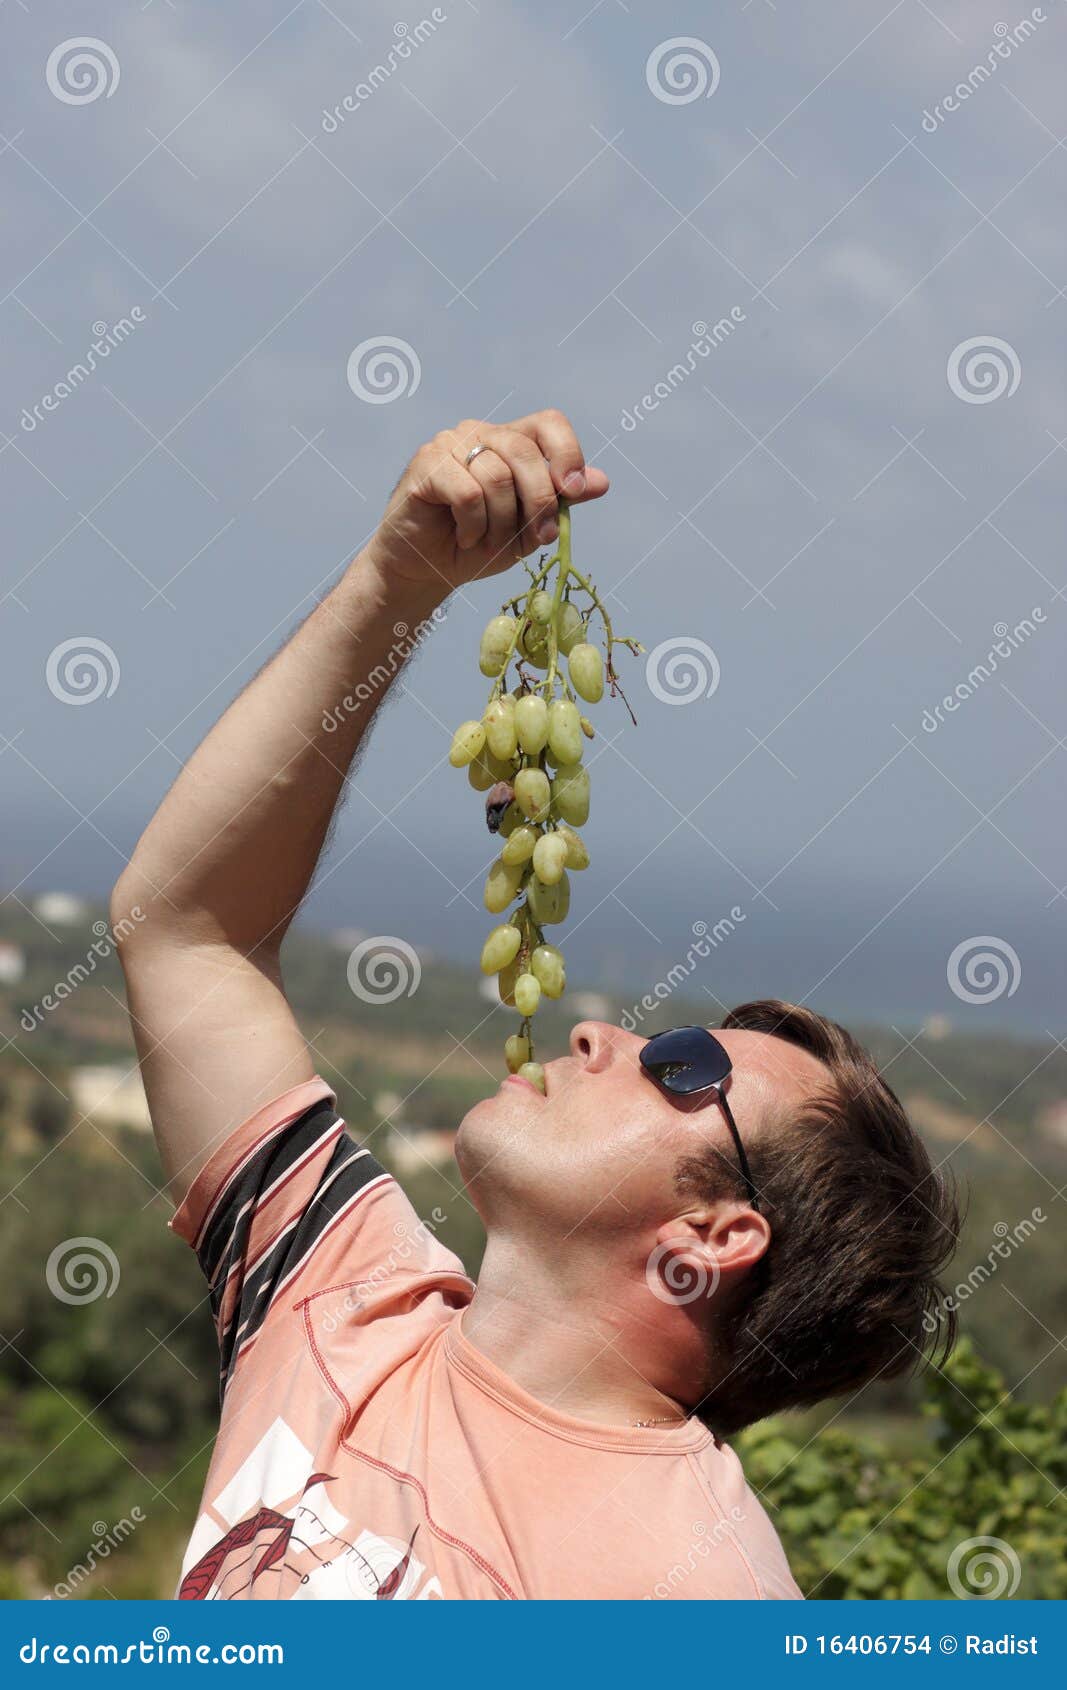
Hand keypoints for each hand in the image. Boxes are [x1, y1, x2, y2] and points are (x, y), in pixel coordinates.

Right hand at [364, 410, 609, 595]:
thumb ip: (559, 503)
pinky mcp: (426, 463)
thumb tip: (601, 482)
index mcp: (510, 441)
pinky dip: (474, 526)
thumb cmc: (475, 546)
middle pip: (525, 453)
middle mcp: (481, 432)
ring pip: (497, 477)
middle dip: (538, 503)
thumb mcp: (527, 528)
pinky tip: (464, 536)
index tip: (573, 492)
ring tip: (487, 543)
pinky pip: (468, 493)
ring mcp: (450, 443)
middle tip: (535, 540)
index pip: (549, 423)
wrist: (424, 570)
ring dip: (500, 524)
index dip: (567, 453)